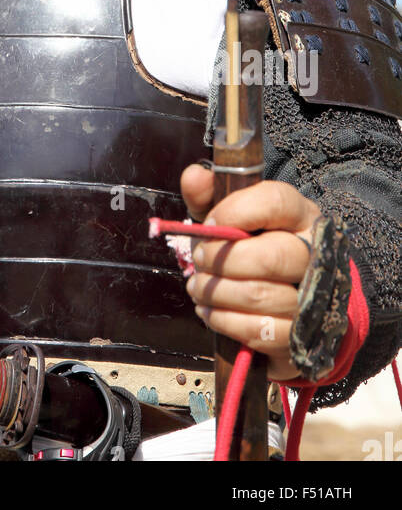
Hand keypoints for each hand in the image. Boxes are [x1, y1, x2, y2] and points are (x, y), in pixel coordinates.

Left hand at [180, 163, 322, 380]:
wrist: (287, 302)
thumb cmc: (251, 249)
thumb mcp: (230, 217)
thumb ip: (209, 195)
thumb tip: (193, 175)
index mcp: (301, 215)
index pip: (276, 202)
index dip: (236, 211)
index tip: (209, 222)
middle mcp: (316, 253)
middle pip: (270, 257)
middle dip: (222, 261)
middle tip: (198, 260)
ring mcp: (315, 296)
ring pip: (260, 295)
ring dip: (217, 292)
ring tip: (198, 287)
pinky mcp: (303, 333)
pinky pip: (259, 329)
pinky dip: (225, 320)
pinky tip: (210, 311)